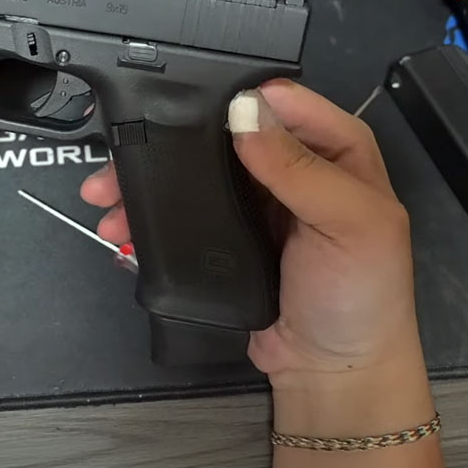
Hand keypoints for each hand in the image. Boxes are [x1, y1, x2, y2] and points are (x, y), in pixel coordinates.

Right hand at [81, 80, 422, 391]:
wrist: (331, 371)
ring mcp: (252, 201)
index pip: (276, 98)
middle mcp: (289, 163)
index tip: (176, 103)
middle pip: (221, 132)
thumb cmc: (360, 294)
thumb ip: (299, 167)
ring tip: (106, 195)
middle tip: (123, 152)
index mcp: (332, 146)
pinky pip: (181, 212)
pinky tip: (121, 224)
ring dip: (148, 180)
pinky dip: (149, 216)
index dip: (230, 96)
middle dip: (169, 139)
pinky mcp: (223, 234)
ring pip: (192, 171)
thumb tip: (243, 111)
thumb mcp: (348, 223)